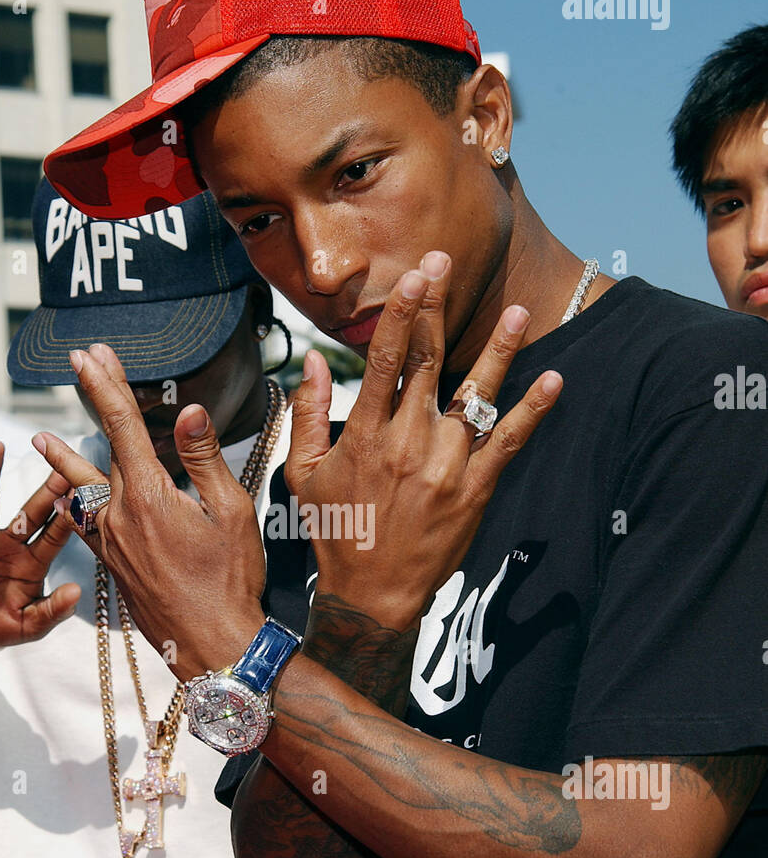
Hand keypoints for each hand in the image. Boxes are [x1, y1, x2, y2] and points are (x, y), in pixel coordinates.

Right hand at [0, 441, 80, 645]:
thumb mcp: (25, 626)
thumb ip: (50, 612)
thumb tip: (77, 594)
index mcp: (34, 562)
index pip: (55, 535)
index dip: (69, 516)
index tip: (84, 495)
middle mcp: (12, 543)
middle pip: (31, 510)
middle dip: (46, 488)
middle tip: (61, 461)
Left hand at [32, 344, 266, 678]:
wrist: (211, 646)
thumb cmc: (231, 582)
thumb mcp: (230, 513)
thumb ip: (203, 460)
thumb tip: (189, 411)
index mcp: (148, 496)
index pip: (122, 425)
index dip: (107, 384)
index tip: (91, 354)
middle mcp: (120, 516)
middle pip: (101, 446)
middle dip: (95, 402)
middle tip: (80, 366)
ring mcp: (112, 543)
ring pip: (81, 488)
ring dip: (63, 460)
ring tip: (38, 440)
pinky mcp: (113, 566)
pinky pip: (85, 525)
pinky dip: (73, 504)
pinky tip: (66, 503)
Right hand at [284, 252, 562, 629]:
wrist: (372, 595)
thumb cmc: (335, 532)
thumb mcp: (303, 475)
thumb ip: (306, 415)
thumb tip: (311, 361)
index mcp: (364, 434)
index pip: (383, 359)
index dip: (400, 312)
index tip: (414, 276)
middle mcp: (405, 442)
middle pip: (426, 361)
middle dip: (437, 308)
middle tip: (446, 261)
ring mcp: (444, 466)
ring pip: (474, 396)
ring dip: (499, 351)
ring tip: (519, 313)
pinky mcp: (474, 491)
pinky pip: (507, 443)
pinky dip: (532, 411)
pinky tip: (553, 381)